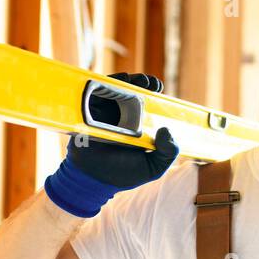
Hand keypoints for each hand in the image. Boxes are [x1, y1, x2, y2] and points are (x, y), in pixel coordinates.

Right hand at [44, 72, 179, 217]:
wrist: (92, 178)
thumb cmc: (123, 173)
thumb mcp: (153, 167)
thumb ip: (168, 154)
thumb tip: (166, 131)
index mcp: (140, 126)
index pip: (150, 104)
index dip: (156, 93)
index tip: (159, 88)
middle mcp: (124, 116)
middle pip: (135, 92)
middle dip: (144, 82)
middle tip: (150, 84)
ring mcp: (106, 112)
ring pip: (117, 88)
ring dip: (128, 80)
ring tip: (138, 82)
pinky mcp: (90, 111)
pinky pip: (96, 92)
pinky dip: (107, 83)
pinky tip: (118, 82)